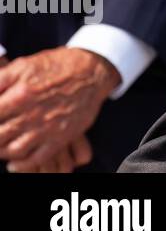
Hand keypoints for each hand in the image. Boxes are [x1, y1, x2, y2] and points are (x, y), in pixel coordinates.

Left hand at [0, 48, 118, 167]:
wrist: (92, 72)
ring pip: (13, 150)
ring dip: (1, 151)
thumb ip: (0, 80)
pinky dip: (21, 164)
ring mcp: (47, 128)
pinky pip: (36, 159)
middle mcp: (32, 114)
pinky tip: (13, 163)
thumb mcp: (23, 65)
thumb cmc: (56, 66)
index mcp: (20, 95)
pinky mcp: (60, 137)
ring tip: (0, 146)